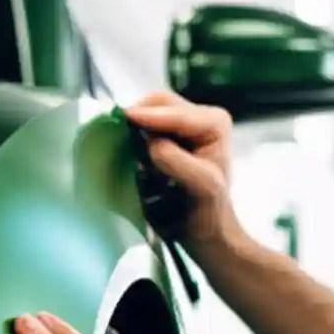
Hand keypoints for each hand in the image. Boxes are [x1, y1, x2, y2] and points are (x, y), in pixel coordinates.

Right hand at [124, 92, 243, 249]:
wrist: (206, 230)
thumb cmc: (207, 212)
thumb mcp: (200, 186)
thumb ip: (176, 161)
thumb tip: (151, 143)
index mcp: (214, 123)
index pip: (175, 112)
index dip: (148, 115)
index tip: (122, 117)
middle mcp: (202, 117)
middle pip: (160, 103)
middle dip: (139, 114)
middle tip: (118, 133)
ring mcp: (184, 125)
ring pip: (150, 111)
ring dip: (135, 124)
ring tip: (123, 143)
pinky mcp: (169, 136)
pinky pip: (145, 125)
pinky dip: (134, 133)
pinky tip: (129, 148)